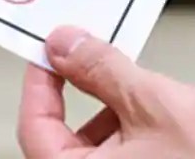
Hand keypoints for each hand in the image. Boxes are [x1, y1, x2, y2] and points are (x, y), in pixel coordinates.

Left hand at [18, 27, 194, 157]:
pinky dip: (134, 132)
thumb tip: (65, 45)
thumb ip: (101, 70)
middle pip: (63, 139)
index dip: (38, 84)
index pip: (34, 128)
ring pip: (97, 149)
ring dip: (112, 113)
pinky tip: (160, 115)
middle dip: (82, 96)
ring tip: (140, 90)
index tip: (48, 55)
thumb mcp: (153, 102)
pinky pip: (126, 158)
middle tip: (93, 61)